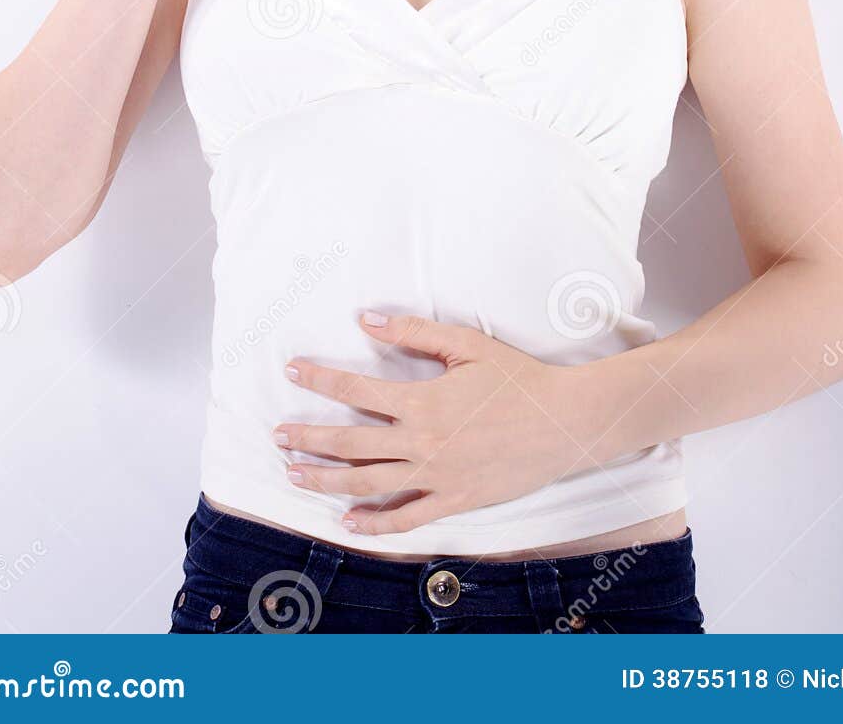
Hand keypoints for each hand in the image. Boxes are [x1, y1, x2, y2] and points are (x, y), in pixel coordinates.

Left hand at [273, 312, 592, 536]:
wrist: (564, 422)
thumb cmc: (518, 378)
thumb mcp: (467, 344)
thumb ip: (415, 331)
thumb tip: (367, 318)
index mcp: (422, 400)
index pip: (355, 388)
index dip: (320, 377)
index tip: (292, 370)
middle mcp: (422, 442)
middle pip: (350, 443)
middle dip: (308, 438)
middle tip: (277, 436)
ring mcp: (437, 476)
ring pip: (367, 484)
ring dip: (325, 480)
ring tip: (295, 475)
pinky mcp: (455, 500)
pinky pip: (405, 518)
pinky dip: (373, 523)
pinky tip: (347, 520)